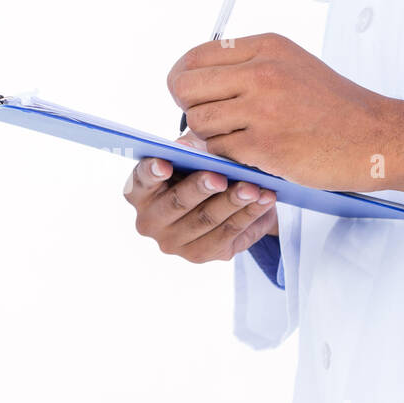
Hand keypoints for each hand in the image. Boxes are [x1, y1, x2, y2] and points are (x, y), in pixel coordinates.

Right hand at [123, 138, 276, 263]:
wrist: (216, 199)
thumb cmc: (195, 169)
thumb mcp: (191, 154)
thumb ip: (189, 149)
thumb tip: (190, 147)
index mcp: (139, 192)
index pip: (142, 180)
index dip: (152, 172)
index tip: (164, 164)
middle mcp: (149, 221)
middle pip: (177, 203)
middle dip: (201, 188)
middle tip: (221, 177)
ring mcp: (174, 242)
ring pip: (207, 220)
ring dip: (233, 202)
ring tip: (253, 187)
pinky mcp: (200, 255)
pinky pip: (228, 234)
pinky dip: (250, 215)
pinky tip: (265, 200)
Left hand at [166, 33, 403, 195]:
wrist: (378, 136)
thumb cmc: (335, 108)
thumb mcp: (292, 67)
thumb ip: (245, 72)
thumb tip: (190, 87)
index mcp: (267, 47)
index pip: (194, 57)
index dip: (183, 80)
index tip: (191, 96)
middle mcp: (262, 72)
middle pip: (184, 88)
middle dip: (188, 108)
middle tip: (209, 122)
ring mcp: (263, 109)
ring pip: (198, 122)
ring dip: (209, 137)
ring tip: (237, 140)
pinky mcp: (266, 145)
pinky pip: (218, 151)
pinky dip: (227, 158)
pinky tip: (251, 156)